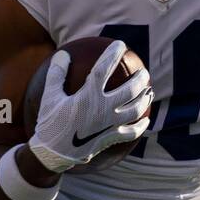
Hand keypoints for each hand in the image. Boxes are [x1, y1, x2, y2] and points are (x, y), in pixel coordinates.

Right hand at [29, 40, 151, 172]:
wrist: (53, 154)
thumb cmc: (50, 123)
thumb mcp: (49, 96)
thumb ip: (57, 74)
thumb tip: (64, 54)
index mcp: (87, 97)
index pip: (103, 69)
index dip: (112, 55)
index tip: (120, 45)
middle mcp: (102, 109)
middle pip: (130, 90)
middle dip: (140, 79)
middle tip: (144, 72)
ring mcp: (109, 125)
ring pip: (135, 110)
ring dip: (145, 99)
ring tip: (149, 91)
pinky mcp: (111, 138)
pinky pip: (132, 132)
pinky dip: (141, 126)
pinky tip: (145, 120)